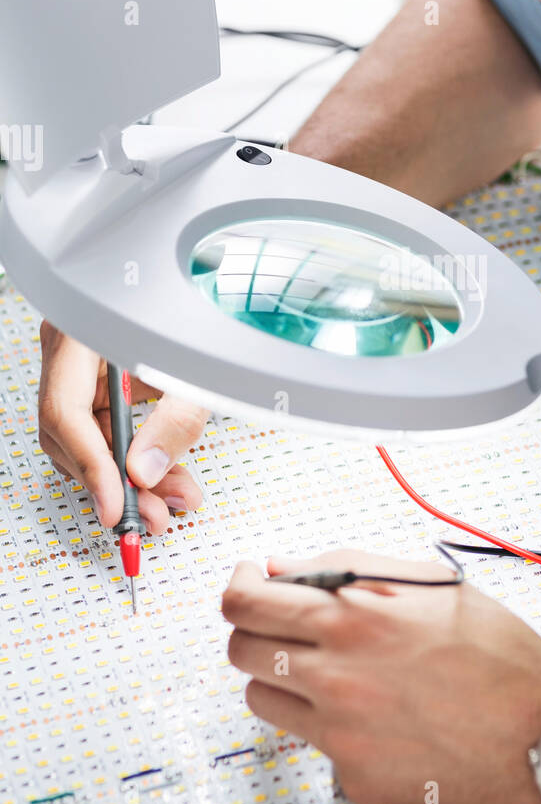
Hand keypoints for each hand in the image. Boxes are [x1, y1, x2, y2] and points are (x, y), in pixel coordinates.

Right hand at [38, 322, 207, 533]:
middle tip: (152, 515)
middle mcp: (69, 350)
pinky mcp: (100, 381)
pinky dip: (134, 458)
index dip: (90, 465)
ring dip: (126, 478)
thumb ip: (175, 418)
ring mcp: (80, 366)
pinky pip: (105, 429)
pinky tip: (165, 481)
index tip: (116, 505)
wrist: (213, 288)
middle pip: (70, 433)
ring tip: (169, 504)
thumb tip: (143, 472)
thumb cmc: (203, 309)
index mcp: (80, 331)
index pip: (65, 411)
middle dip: (113, 481)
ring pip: (87, 439)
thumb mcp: (198, 365)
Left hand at [223, 548, 540, 803]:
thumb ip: (345, 568)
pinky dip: (334, 728)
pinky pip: (314, 747)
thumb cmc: (498, 649)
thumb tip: (278, 568)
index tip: (250, 582)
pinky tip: (381, 717)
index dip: (237, 587)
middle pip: (241, 653)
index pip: (244, 603)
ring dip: (286, 681)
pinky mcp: (357, 779)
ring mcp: (342, 736)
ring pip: (265, 703)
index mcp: (353, 619)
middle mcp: (337, 679)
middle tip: (294, 627)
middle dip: (258, 631)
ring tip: (339, 672)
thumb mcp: (429, 584)